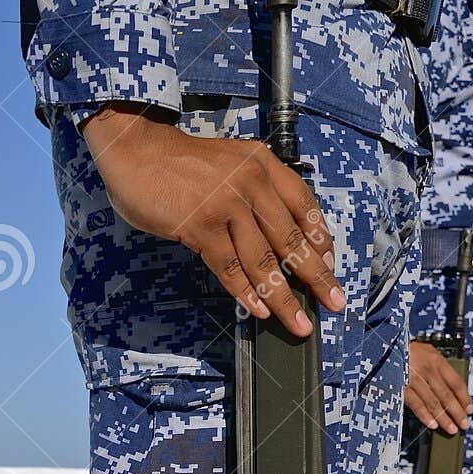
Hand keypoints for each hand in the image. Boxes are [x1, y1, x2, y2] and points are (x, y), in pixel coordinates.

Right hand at [80, 105, 343, 337]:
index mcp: (263, 164)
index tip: (329, 266)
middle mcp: (250, 182)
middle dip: (317, 277)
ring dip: (285, 297)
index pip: (304, 205)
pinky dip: (247, 293)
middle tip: (335, 302)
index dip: (321, 239)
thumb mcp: (231, 162)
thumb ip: (255, 192)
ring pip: (263, 260)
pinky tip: (261, 311)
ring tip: (299, 323)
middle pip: (292, 239)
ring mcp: (225, 204)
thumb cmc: (181, 163)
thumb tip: (278, 241)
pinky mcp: (200, 226)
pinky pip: (230, 268)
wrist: (137, 150)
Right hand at [405, 340, 472, 434]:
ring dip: (443, 417)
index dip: (464, 397)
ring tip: (451, 429)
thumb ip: (438, 367)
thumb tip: (452, 387)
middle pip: (447, 395)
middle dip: (457, 412)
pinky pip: (415, 404)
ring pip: (433, 402)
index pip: (456, 382)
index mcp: (436, 360)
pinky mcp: (400, 387)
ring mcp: (413, 379)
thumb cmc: (405, 350)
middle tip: (464, 424)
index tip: (469, 409)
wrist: (382, 347)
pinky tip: (433, 424)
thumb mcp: (426, 351)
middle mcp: (427, 370)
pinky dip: (425, 415)